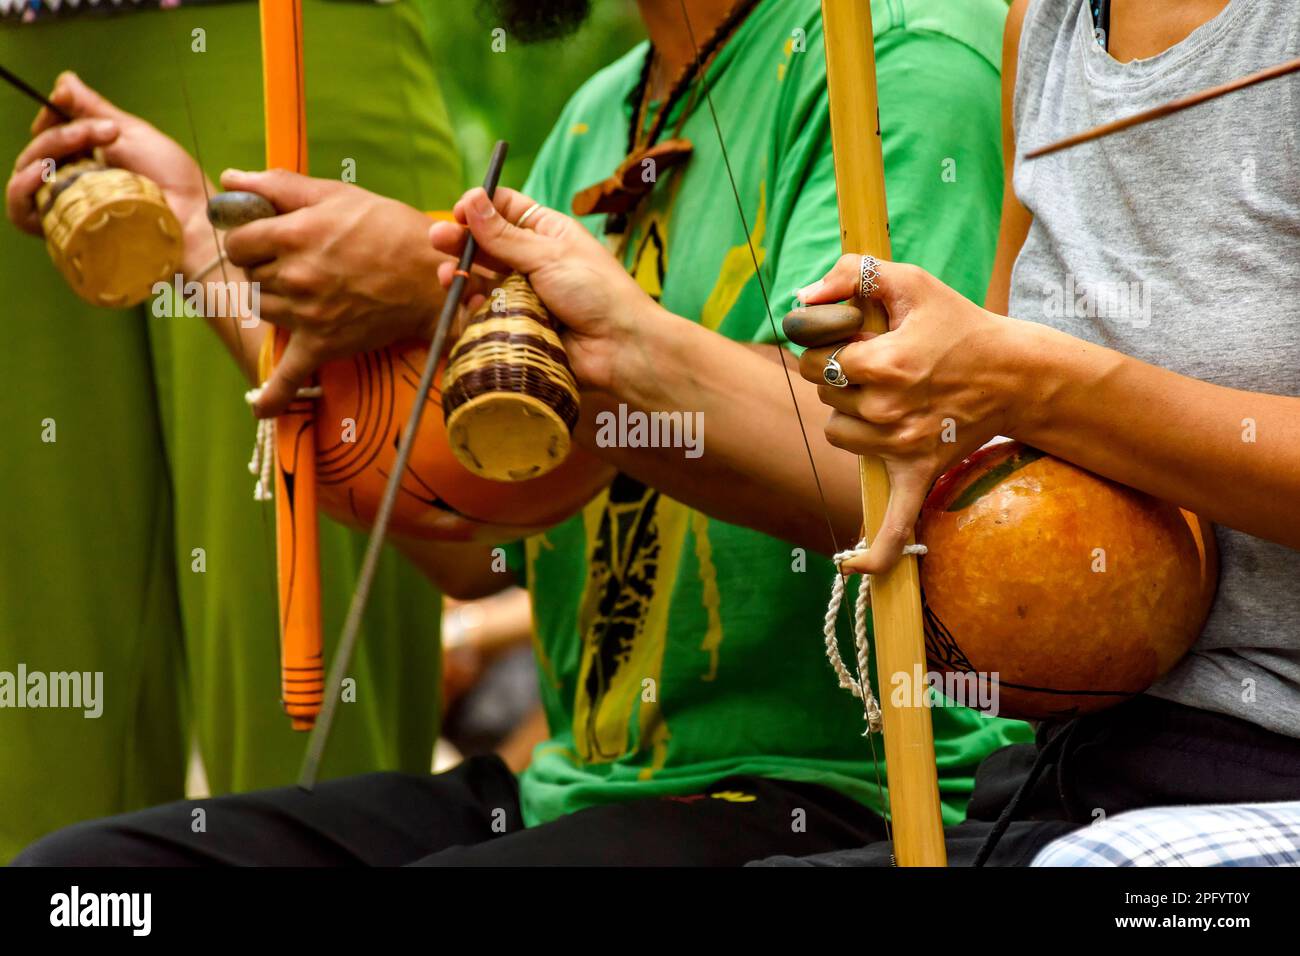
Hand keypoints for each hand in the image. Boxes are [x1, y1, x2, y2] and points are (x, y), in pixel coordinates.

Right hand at [6, 72, 207, 236]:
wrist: (195, 219)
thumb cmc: (175, 180)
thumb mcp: (132, 133)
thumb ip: (94, 110)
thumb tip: (64, 81)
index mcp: (86, 161)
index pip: (47, 136)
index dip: (51, 118)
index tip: (66, 102)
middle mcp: (72, 186)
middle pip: (36, 154)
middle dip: (60, 133)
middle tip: (101, 133)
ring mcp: (67, 210)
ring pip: (25, 178)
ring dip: (42, 153)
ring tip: (75, 150)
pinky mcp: (66, 234)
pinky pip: (23, 213)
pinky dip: (23, 187)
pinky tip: (42, 174)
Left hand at [219, 169, 445, 417]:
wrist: (434, 276)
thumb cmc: (390, 229)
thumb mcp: (336, 194)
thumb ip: (278, 186)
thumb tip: (230, 178)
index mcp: (292, 234)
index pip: (238, 242)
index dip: (249, 238)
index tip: (267, 238)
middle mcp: (294, 276)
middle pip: (250, 276)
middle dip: (266, 267)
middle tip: (299, 262)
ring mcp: (307, 314)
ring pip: (262, 310)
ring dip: (273, 301)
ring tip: (303, 292)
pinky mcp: (324, 345)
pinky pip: (289, 377)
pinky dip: (271, 396)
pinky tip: (256, 406)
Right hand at [428, 187, 655, 391]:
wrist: (619, 347)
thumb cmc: (595, 291)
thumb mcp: (548, 255)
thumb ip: (505, 235)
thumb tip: (471, 200)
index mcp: (548, 233)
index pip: (506, 209)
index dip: (480, 207)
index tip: (458, 212)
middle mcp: (534, 260)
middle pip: (488, 244)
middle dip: (461, 241)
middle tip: (437, 239)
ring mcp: (526, 293)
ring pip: (483, 280)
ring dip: (462, 275)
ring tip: (445, 275)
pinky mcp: (520, 325)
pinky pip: (489, 313)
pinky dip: (475, 309)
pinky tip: (468, 305)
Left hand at [796, 256, 1026, 572]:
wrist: (1011, 372)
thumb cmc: (957, 324)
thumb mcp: (909, 280)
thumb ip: (852, 274)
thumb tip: (801, 298)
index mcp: (882, 364)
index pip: (814, 359)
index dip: (829, 345)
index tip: (858, 338)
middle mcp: (887, 411)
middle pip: (823, 398)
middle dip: (839, 378)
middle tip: (881, 365)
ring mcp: (901, 449)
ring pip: (836, 436)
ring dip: (850, 418)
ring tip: (889, 397)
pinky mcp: (916, 475)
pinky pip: (892, 525)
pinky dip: (875, 553)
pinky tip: (851, 567)